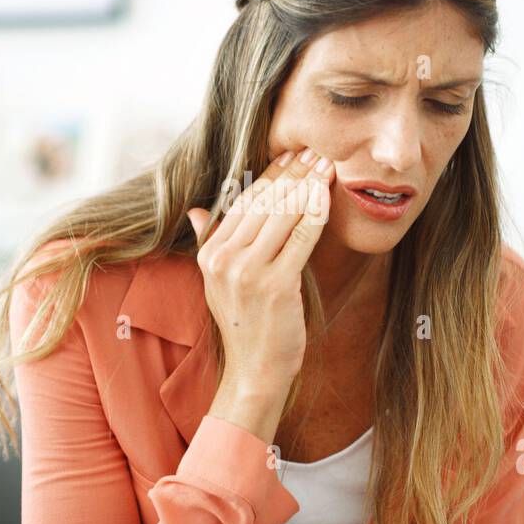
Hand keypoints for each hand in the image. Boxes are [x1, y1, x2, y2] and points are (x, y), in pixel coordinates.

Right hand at [187, 147, 334, 400]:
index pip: (243, 201)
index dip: (270, 174)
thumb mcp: (217, 282)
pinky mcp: (275, 285)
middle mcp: (223, 260)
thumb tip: (197, 212)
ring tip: (327, 166)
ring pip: (282, 215)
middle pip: (264, 202)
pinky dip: (315, 213)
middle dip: (292, 173)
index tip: (292, 155)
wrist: (255, 371)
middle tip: (316, 151)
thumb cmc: (245, 326)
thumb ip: (209, 243)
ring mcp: (247, 272)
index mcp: (209, 254)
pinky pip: (299, 238)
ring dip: (307, 185)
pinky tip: (327, 196)